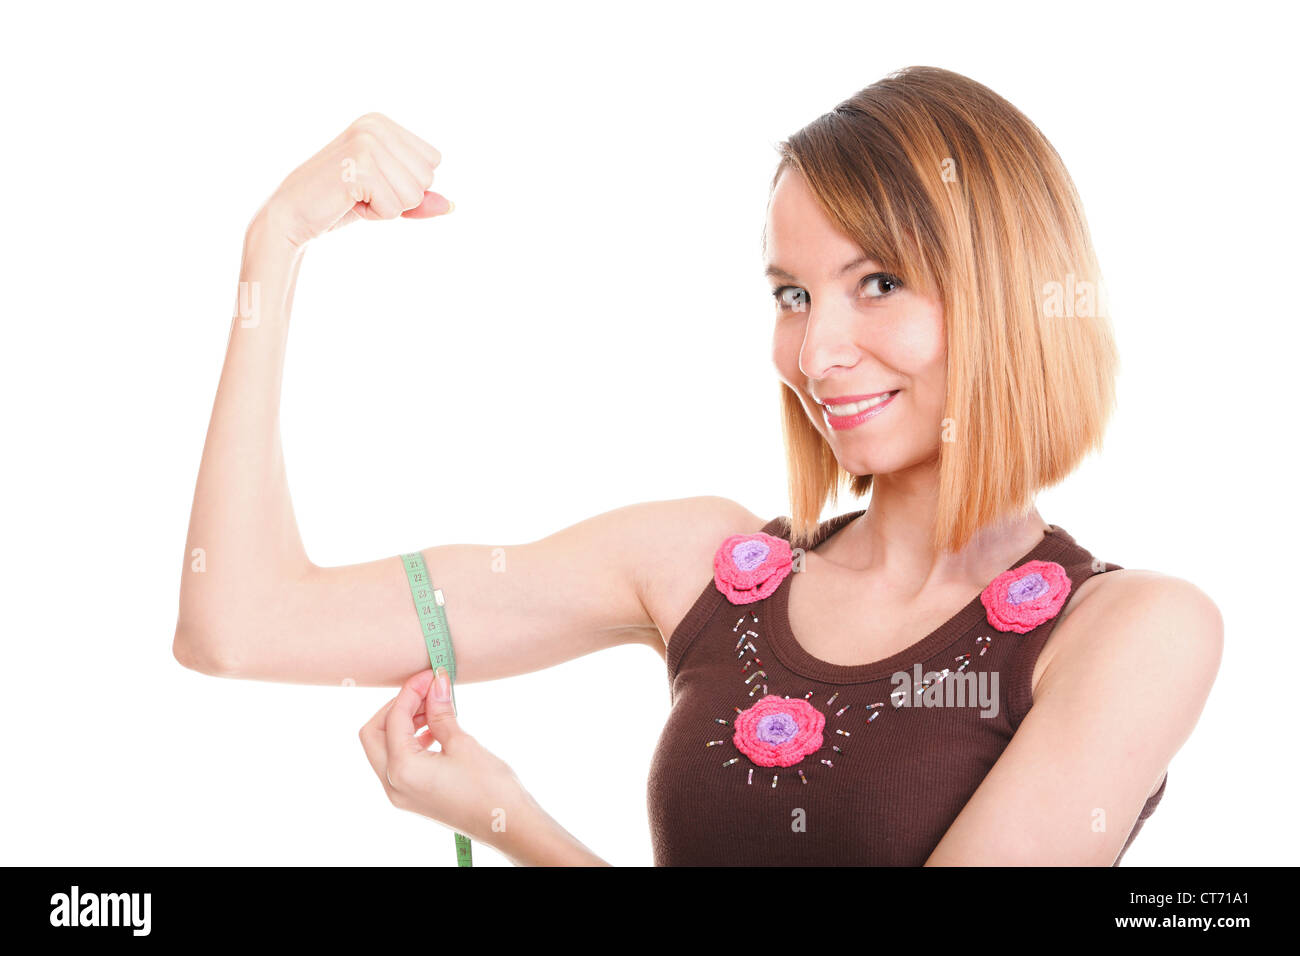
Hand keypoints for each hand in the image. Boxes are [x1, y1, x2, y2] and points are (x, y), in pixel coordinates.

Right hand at [252, 112, 451, 248]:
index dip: (406, 184)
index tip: (370, 183)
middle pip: (428, 177)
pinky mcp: (359, 167)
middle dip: (399, 197)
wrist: (291, 215)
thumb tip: (452, 206)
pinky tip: (348, 203)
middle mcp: (374, 125)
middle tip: (360, 193)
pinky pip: (396, 208)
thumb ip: (419, 198)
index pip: (433, 161)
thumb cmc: (338, 203)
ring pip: (415, 195)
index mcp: (381, 122)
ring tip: (354, 197)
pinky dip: (375, 215)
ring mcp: (366, 143)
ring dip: (387, 207)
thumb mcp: (385, 196)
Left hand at [359, 667, 526, 845]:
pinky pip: (397, 762)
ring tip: (433, 707)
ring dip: (402, 722)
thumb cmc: (490, 788)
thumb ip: (441, 712)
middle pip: (374, 733)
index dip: (411, 692)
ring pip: (383, 748)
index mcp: (402, 770)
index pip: (394, 718)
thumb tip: (435, 683)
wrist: (508, 826)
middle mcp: (392, 784)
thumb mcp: (463, 743)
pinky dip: (409, 741)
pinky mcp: (412, 797)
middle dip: (397, 707)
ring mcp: (400, 794)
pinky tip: (434, 730)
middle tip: (425, 690)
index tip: (431, 675)